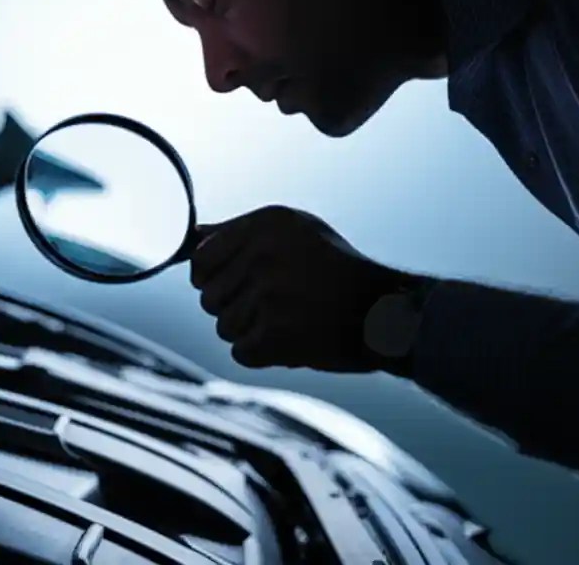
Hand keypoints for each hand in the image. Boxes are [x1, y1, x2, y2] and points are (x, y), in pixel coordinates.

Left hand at [191, 205, 412, 372]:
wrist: (386, 311)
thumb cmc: (338, 271)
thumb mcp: (296, 232)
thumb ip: (241, 233)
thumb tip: (192, 238)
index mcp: (265, 224)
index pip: (200, 259)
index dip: (211, 279)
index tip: (235, 285)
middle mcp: (263, 255)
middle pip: (208, 297)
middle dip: (235, 308)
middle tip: (274, 306)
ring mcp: (268, 295)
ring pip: (223, 327)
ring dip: (250, 332)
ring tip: (288, 321)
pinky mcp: (275, 333)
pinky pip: (240, 352)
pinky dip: (263, 354)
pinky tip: (292, 339)